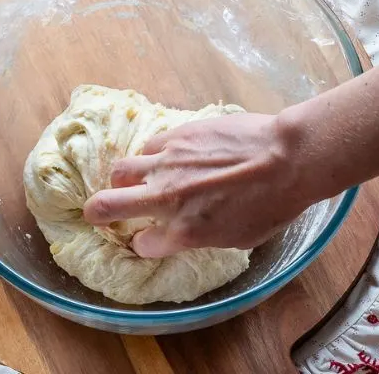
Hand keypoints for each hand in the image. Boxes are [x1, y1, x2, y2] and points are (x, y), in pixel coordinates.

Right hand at [81, 113, 300, 255]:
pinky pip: (149, 146)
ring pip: (121, 169)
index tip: (145, 240)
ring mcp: (168, 163)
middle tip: (94, 213)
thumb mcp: (237, 237)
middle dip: (97, 212)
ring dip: (121, 179)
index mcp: (184, 233)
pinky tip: (166, 157)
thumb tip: (189, 228)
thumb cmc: (272, 206)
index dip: (143, 243)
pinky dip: (151, 155)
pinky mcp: (176, 135)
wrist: (285, 158)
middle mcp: (167, 199)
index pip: (144, 245)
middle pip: (110, 205)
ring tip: (128, 179)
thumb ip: (203, 234)